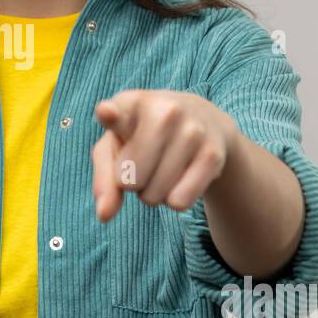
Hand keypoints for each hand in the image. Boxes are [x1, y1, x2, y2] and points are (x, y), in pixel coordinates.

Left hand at [91, 89, 239, 222]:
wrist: (202, 119)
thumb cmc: (145, 136)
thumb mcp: (115, 148)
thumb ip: (103, 179)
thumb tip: (104, 215)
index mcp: (131, 103)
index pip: (114, 113)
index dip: (110, 115)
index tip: (107, 113)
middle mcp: (164, 109)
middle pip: (130, 180)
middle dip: (132, 183)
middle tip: (144, 163)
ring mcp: (192, 130)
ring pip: (155, 195)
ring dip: (153, 194)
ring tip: (162, 167)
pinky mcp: (213, 154)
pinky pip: (180, 202)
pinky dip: (175, 200)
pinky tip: (181, 177)